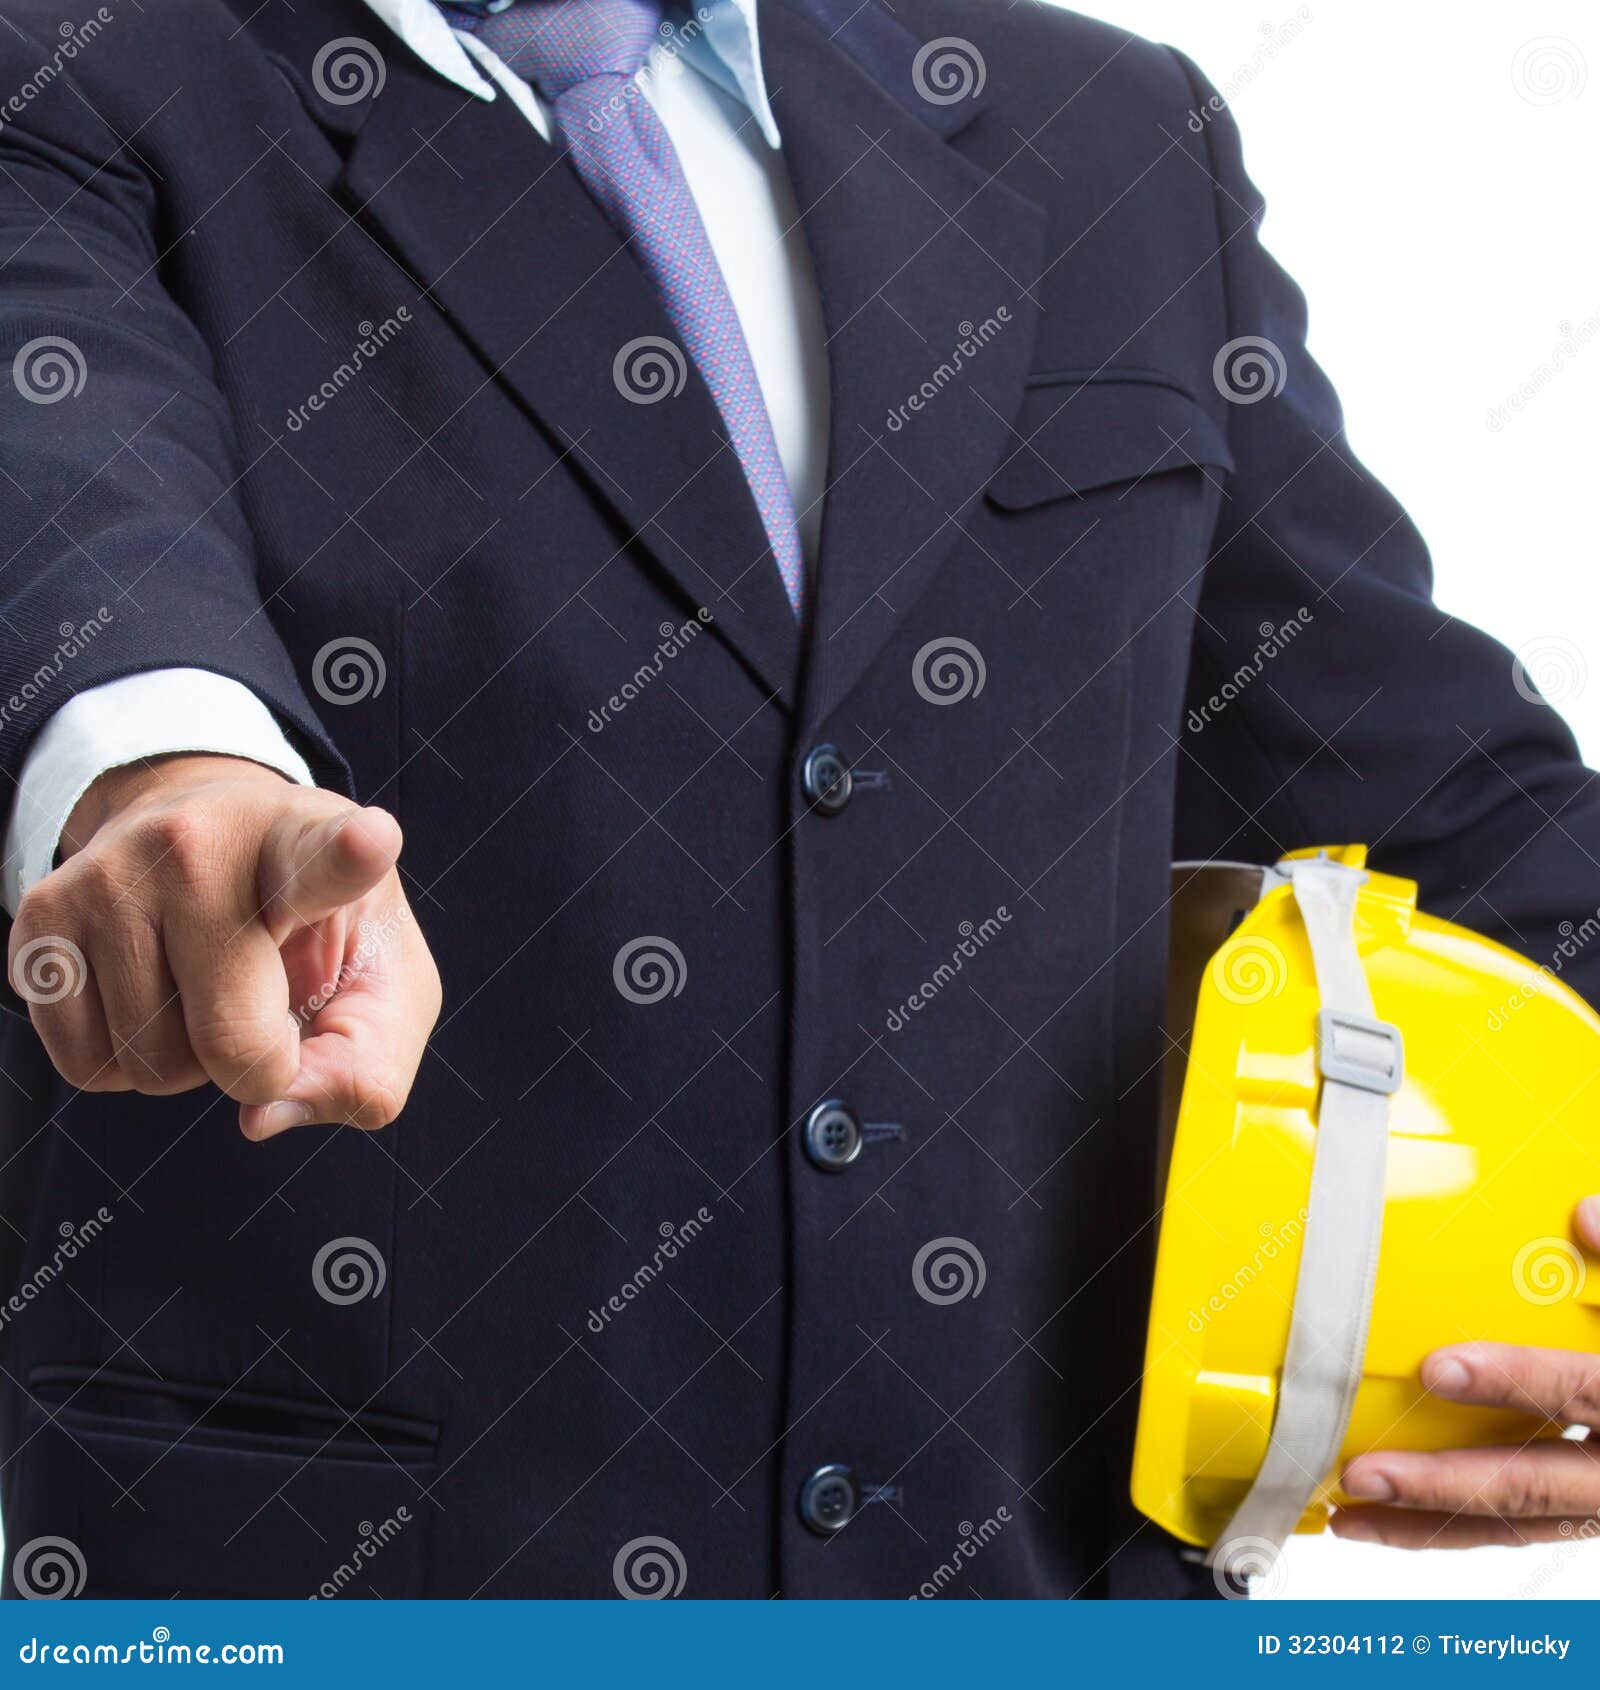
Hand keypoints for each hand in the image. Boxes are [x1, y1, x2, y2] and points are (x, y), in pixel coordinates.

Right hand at [7, 754, 440, 1139]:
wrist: (220, 840)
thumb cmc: (320, 928)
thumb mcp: (384, 981)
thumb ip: (366, 1066)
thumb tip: (261, 1114)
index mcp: (307, 845)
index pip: (327, 856)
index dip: (354, 853)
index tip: (371, 840)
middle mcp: (201, 846)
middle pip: (229, 1038)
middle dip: (258, 1062)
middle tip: (268, 1001)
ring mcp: (110, 873)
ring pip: (148, 1061)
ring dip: (189, 1061)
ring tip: (209, 985)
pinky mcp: (41, 914)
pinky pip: (85, 1065)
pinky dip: (129, 1066)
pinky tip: (155, 996)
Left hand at [1333, 1197, 1599, 1548]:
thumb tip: (1588, 1214)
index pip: (1583, 1392)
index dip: (1515, 1381)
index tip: (1437, 1368)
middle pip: (1535, 1485)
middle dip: (1443, 1484)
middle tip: (1361, 1474)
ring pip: (1516, 1527)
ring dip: (1429, 1526)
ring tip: (1350, 1516)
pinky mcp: (1581, 1513)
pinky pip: (1515, 1531)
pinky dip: (1448, 1531)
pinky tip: (1384, 1520)